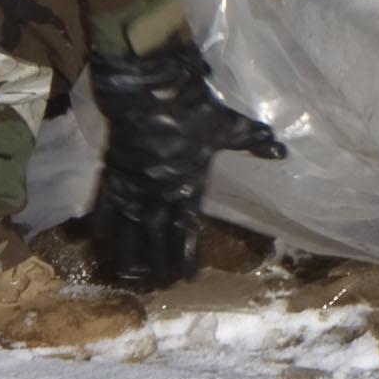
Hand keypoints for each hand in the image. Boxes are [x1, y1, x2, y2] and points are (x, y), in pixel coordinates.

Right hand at [81, 33, 288, 290]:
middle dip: (157, 266)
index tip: (187, 278)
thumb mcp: (227, 126)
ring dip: (129, 258)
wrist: (148, 92)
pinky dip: (99, 231)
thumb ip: (252, 141)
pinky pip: (101, 213)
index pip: (186, 233)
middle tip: (158, 286)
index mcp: (187, 187)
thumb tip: (282, 150)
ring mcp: (131, 190)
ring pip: (128, 235)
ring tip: (130, 280)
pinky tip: (97, 248)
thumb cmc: (191, 110)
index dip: (185, 257)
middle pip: (156, 242)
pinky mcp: (110, 178)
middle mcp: (157, 197)